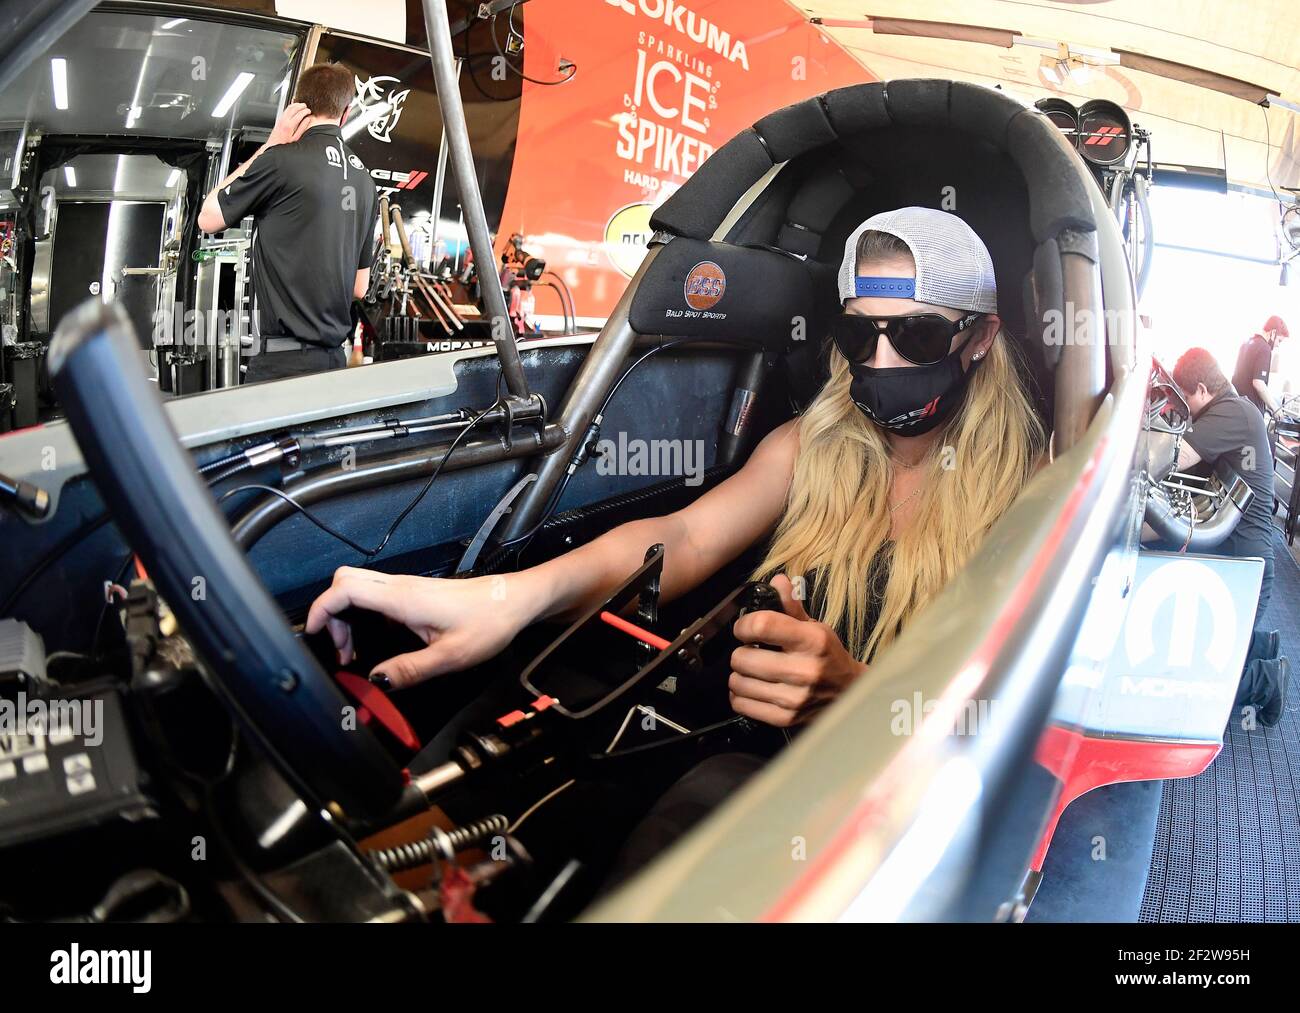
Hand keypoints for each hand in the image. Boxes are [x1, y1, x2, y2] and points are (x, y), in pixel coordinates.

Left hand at [266, 102, 312, 147]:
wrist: (274, 144)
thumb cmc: (285, 143)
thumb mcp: (296, 138)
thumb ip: (302, 128)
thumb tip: (308, 120)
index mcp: (290, 125)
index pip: (299, 114)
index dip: (305, 111)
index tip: (309, 111)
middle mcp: (284, 120)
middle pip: (293, 109)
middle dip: (301, 106)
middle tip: (306, 106)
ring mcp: (281, 119)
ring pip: (289, 108)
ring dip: (295, 105)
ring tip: (301, 105)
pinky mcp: (279, 119)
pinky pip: (285, 110)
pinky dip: (291, 107)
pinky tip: (294, 107)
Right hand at [305, 567, 533, 687]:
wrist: (515, 601)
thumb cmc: (489, 622)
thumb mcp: (449, 657)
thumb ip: (408, 670)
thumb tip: (375, 681)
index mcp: (402, 599)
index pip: (343, 589)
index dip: (320, 609)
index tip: (314, 634)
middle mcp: (401, 586)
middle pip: (344, 582)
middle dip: (330, 614)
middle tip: (342, 651)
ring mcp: (407, 586)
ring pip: (358, 587)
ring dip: (347, 616)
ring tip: (355, 652)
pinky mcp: (415, 592)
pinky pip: (376, 595)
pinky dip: (363, 614)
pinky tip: (376, 640)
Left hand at [728, 574, 865, 727]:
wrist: (848, 694)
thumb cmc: (828, 657)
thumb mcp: (815, 627)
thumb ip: (792, 606)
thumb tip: (778, 581)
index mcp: (812, 641)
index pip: (761, 626)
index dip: (744, 625)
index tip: (745, 628)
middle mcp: (804, 671)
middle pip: (743, 657)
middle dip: (741, 651)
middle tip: (751, 651)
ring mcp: (794, 698)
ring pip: (738, 682)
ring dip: (739, 674)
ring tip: (752, 670)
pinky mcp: (785, 718)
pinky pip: (741, 704)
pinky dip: (740, 695)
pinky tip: (752, 688)